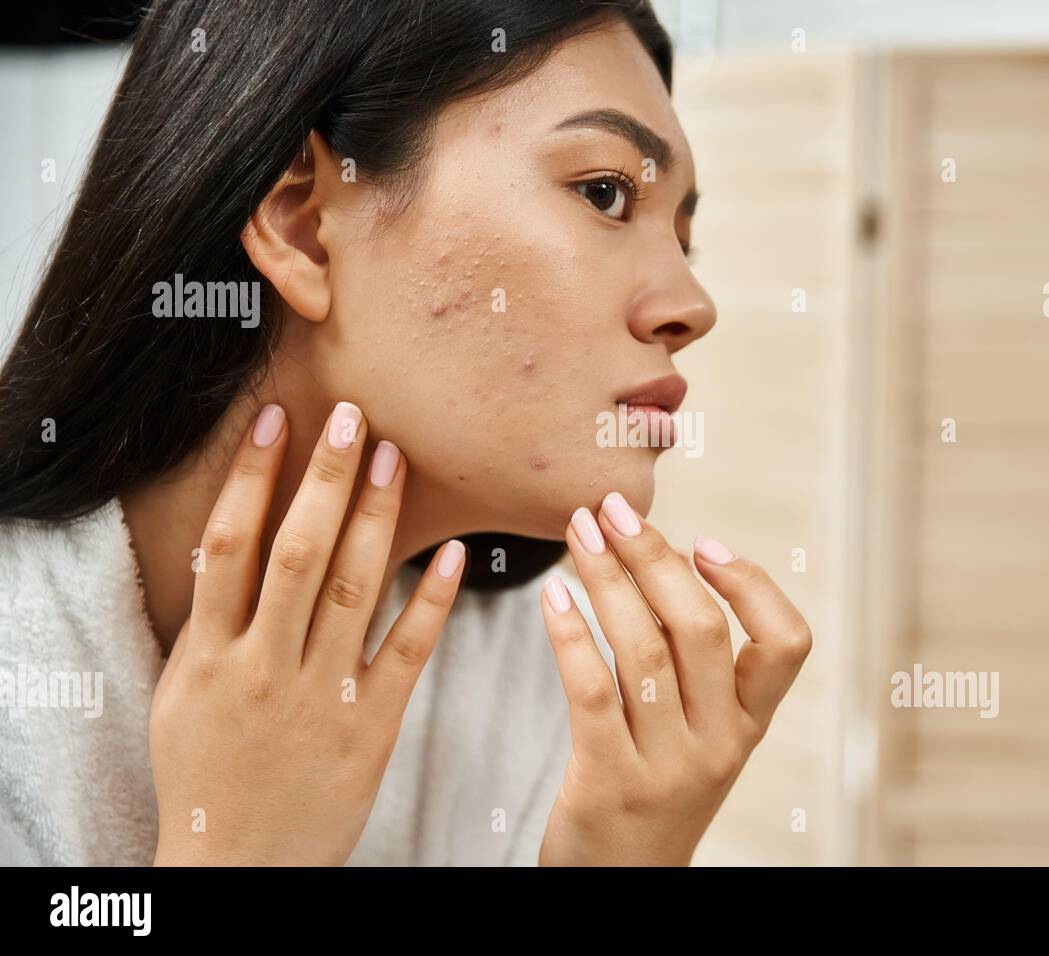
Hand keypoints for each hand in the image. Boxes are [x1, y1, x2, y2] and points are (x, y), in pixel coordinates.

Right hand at [149, 402, 464, 865]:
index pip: (229, 546)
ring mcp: (320, 696)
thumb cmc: (207, 774)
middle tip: (352, 415)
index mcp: (208, 657)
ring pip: (352, 590)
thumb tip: (231, 545)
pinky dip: (431, 600)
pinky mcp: (372, 726)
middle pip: (296, 554)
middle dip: (324, 480)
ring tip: (394, 457)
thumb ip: (210, 625)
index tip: (278, 421)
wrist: (240, 867)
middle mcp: (263, 667)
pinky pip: (406, 651)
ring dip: (376, 518)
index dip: (252, 478)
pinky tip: (453, 553)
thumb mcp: (184, 697)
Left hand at [537, 492, 811, 865]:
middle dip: (654, 557)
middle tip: (611, 509)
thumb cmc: (655, 788)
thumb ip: (694, 665)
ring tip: (577, 533)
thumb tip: (662, 558)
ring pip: (642, 650)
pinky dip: (569, 633)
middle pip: (701, 629)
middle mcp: (720, 744)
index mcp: (750, 725)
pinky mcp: (609, 783)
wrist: (620, 886)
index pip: (787, 644)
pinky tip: (551, 597)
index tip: (704, 541)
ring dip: (605, 578)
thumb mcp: (699, 735)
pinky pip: (590, 691)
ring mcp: (667, 767)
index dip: (752, 584)